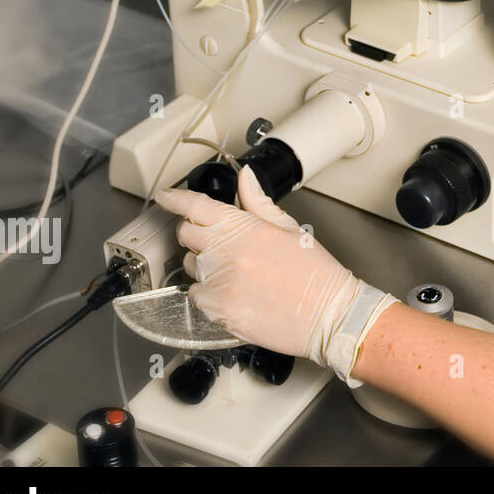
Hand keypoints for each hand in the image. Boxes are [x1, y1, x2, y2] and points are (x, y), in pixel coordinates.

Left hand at [154, 165, 393, 382]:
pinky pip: (196, 295)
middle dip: (196, 232)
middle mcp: (225, 253)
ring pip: (192, 266)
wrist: (327, 316)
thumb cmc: (314, 274)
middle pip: (186, 234)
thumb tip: (244, 178)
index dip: (175, 198)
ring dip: (205, 264)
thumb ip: (258, 203)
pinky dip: (210, 292)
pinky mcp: (215, 309)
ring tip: (239, 271)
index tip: (166, 196)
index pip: (196, 206)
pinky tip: (237, 292)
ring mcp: (217, 282)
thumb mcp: (290, 229)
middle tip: (219, 239)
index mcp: (245, 228)